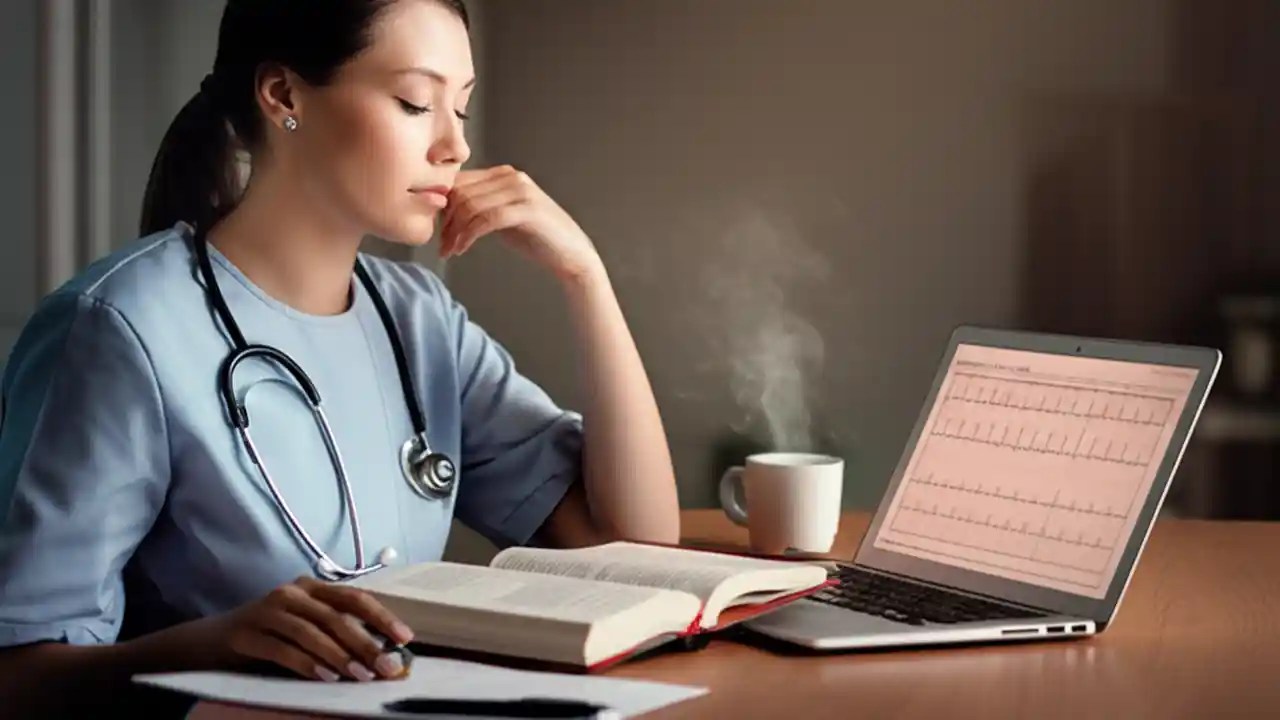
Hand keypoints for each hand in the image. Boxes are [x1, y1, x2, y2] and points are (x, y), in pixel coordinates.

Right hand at [214, 576, 413, 681]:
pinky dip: (307, 664)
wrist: (210, 641)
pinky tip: (326, 677)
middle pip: (336, 617)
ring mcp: (267, 610)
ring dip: (340, 656)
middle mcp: (291, 593)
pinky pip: (283, 649)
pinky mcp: (247, 633)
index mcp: (312, 588)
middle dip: (366, 643)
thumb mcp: (305, 627)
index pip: (354, 598)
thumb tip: (382, 655)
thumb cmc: (269, 635)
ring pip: (312, 632)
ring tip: (361, 675)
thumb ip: (337, 633)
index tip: (405, 638)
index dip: (382, 617)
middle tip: (387, 667)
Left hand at [438, 165, 603, 282]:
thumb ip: (481, 207)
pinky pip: (486, 220)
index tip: (438, 229)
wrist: (573, 254)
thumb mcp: (503, 217)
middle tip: (442, 244)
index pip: (461, 180)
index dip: (443, 205)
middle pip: (462, 192)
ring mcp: (521, 191)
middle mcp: (513, 177)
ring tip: (450, 250)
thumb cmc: (538, 238)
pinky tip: (463, 249)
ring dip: (455, 231)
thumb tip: (446, 210)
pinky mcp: (527, 209)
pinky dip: (468, 236)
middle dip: (446, 221)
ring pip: (471, 206)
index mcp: (505, 174)